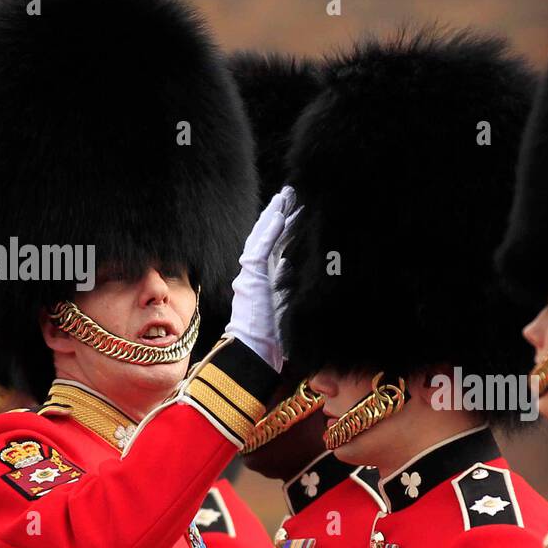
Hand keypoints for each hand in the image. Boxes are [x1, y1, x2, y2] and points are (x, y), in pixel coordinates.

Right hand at [226, 187, 296, 368]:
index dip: (285, 231)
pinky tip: (279, 215)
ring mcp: (250, 274)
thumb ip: (288, 286)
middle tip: (292, 196)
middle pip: (268, 238)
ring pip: (263, 237)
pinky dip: (269, 230)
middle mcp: (255, 275)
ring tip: (285, 197)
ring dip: (275, 216)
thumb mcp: (286, 308)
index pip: (275, 249)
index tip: (296, 215)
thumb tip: (296, 268)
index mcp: (264, 281)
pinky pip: (260, 247)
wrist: (254, 351)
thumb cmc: (271, 339)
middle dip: (280, 217)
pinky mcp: (251, 276)